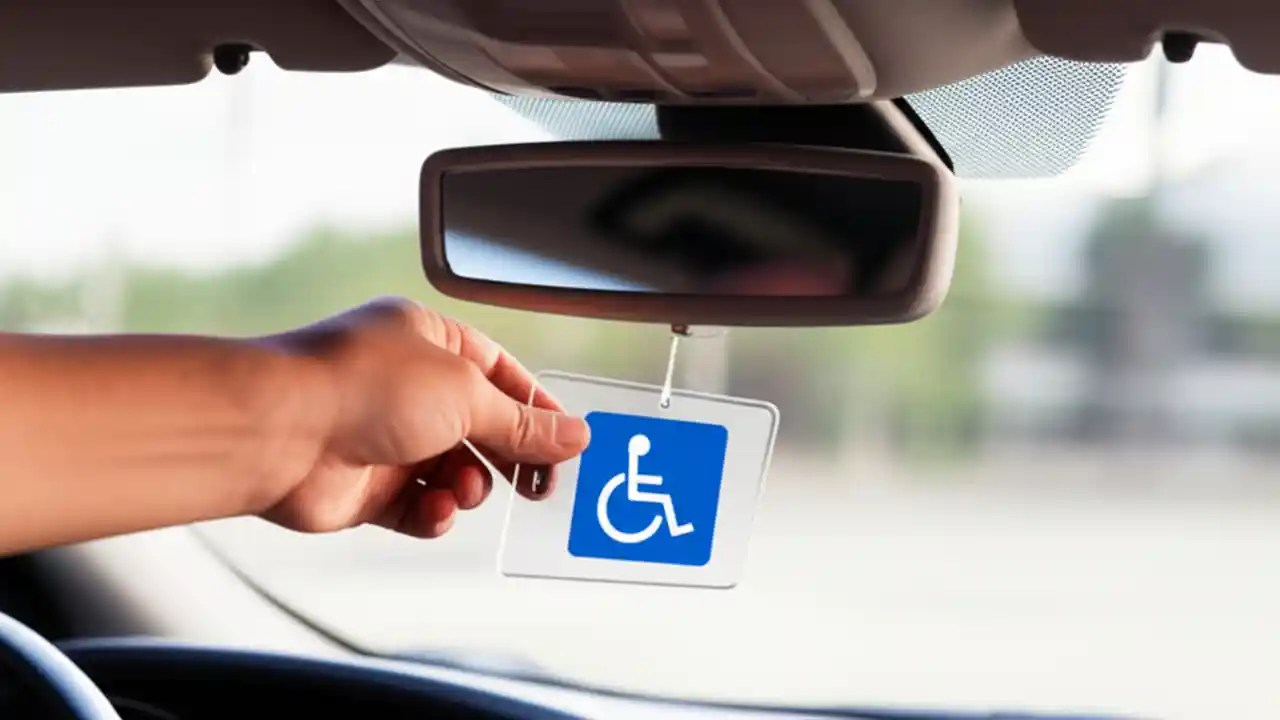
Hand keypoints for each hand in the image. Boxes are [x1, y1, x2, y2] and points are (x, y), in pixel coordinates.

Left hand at [257, 297, 588, 537]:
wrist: (277, 432)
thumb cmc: (359, 386)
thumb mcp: (465, 395)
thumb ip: (523, 423)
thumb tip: (573, 434)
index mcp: (427, 340)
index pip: (499, 373)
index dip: (535, 408)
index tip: (566, 442)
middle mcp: (404, 385)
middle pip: (479, 426)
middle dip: (508, 456)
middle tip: (539, 485)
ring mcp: (382, 435)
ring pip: (450, 471)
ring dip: (466, 486)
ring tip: (462, 489)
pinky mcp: (363, 486)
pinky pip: (416, 506)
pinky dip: (431, 513)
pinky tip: (433, 510)